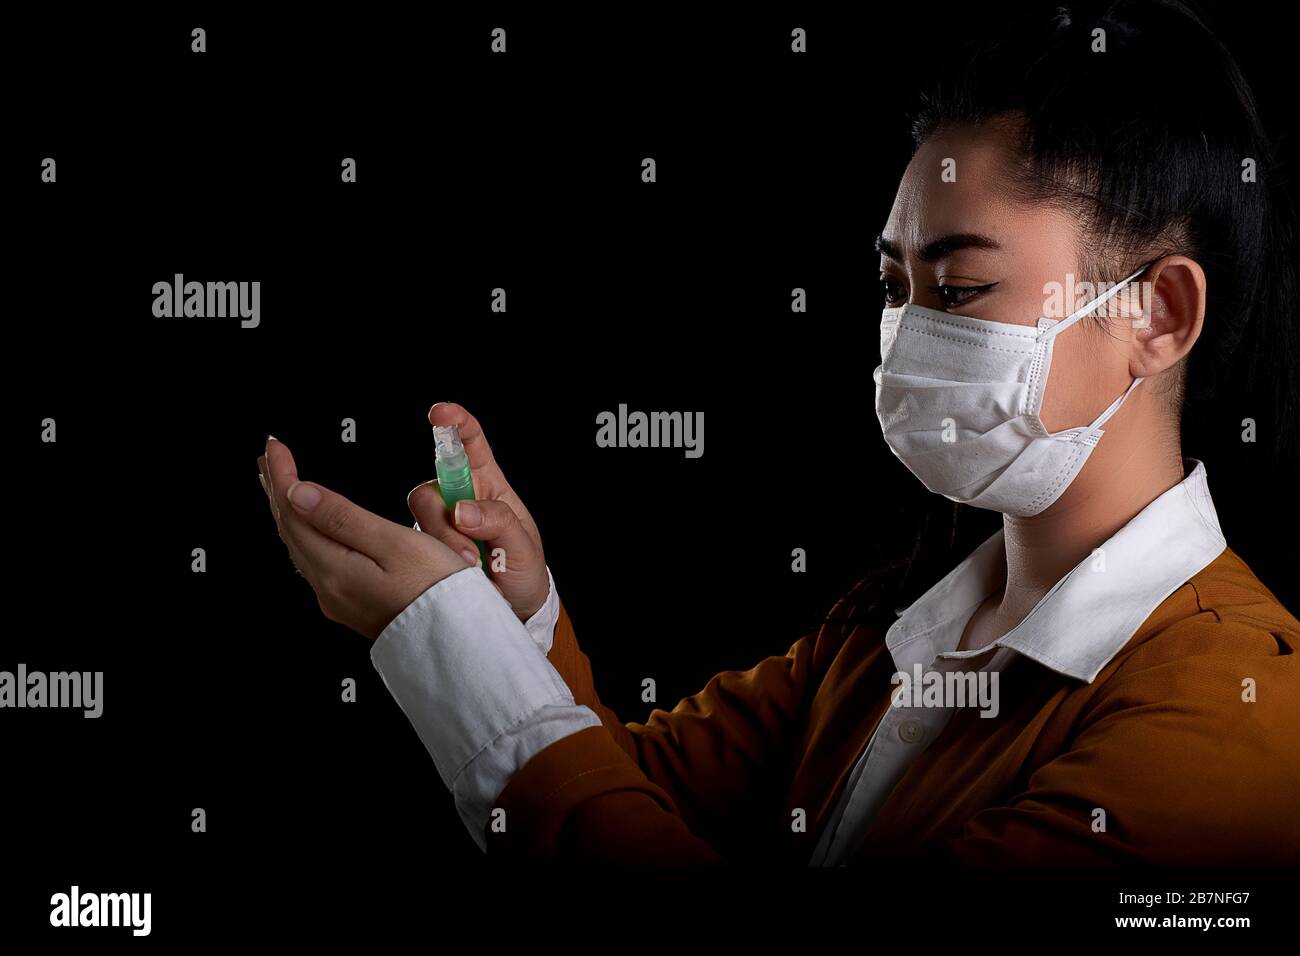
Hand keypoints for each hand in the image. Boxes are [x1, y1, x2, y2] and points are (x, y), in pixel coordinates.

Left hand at [258, 436, 470, 640]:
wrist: (459, 642)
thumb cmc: (439, 591)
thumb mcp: (394, 543)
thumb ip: (343, 517)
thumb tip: (299, 493)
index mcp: (335, 569)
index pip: (295, 512)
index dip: (282, 475)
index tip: (275, 445)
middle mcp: (329, 589)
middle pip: (292, 531)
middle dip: (279, 491)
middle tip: (269, 459)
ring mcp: (340, 600)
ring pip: (302, 547)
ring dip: (291, 513)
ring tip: (283, 487)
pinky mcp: (354, 606)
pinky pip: (317, 562)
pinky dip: (308, 534)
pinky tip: (312, 531)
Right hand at [408, 402, 549, 622]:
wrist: (513, 609)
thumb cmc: (522, 571)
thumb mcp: (523, 548)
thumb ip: (498, 523)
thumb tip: (463, 511)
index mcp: (488, 484)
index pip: (470, 443)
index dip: (456, 424)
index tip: (442, 414)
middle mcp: (459, 497)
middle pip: (430, 488)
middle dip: (443, 519)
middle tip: (469, 553)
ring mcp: (439, 523)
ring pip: (419, 519)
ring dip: (442, 545)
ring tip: (470, 568)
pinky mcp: (426, 548)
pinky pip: (414, 546)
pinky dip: (434, 561)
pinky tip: (455, 574)